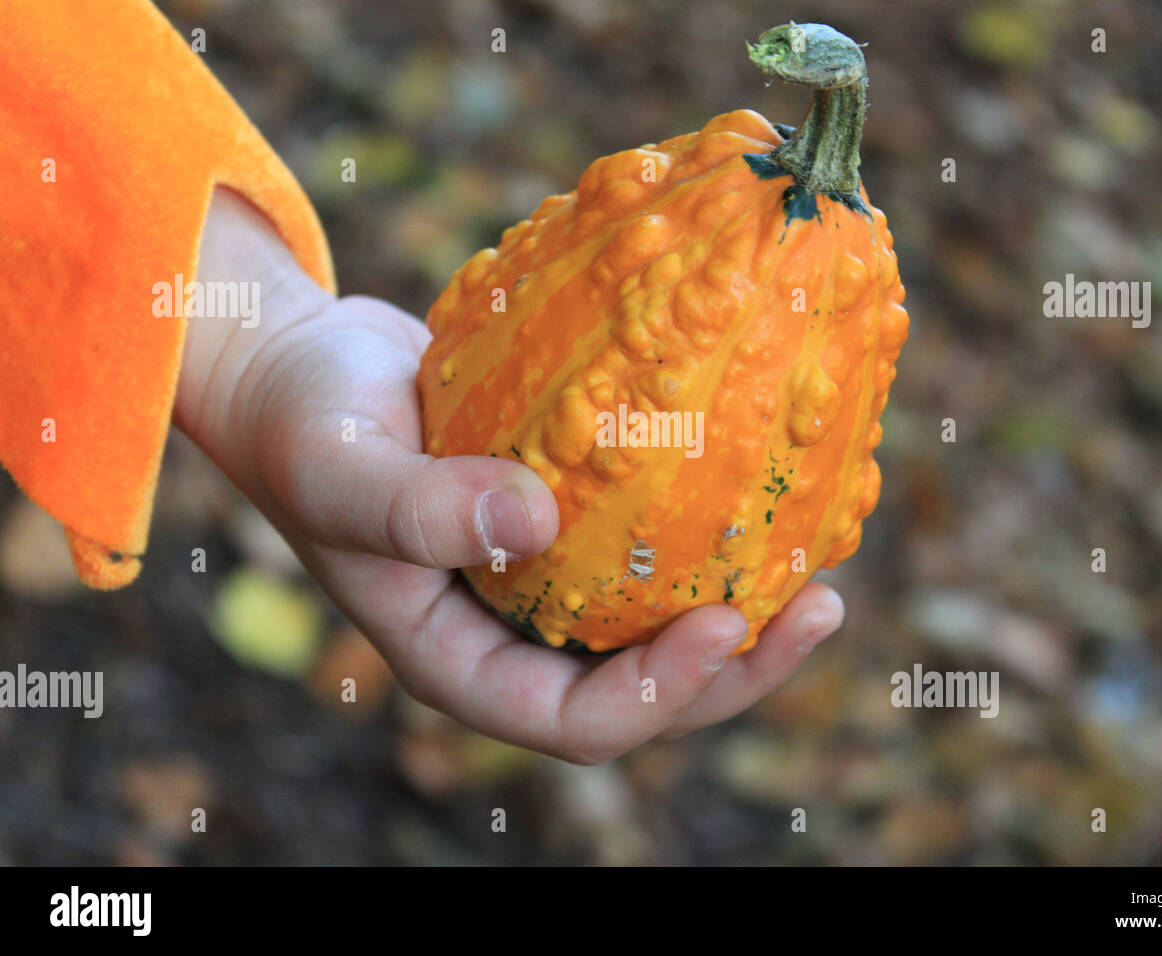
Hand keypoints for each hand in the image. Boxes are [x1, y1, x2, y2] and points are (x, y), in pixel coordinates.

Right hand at [175, 187, 844, 763]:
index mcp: (461, 660)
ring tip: (821, 571)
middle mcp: (514, 636)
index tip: (726, 623)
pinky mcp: (568, 526)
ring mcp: (544, 586)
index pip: (575, 720)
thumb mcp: (340, 466)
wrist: (303, 369)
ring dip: (742, 612)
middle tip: (820, 609)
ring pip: (656, 628)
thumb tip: (535, 524)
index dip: (660, 694)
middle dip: (736, 669)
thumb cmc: (303, 421)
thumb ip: (417, 509)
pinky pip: (650, 552)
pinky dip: (709, 538)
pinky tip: (770, 492)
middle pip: (643, 692)